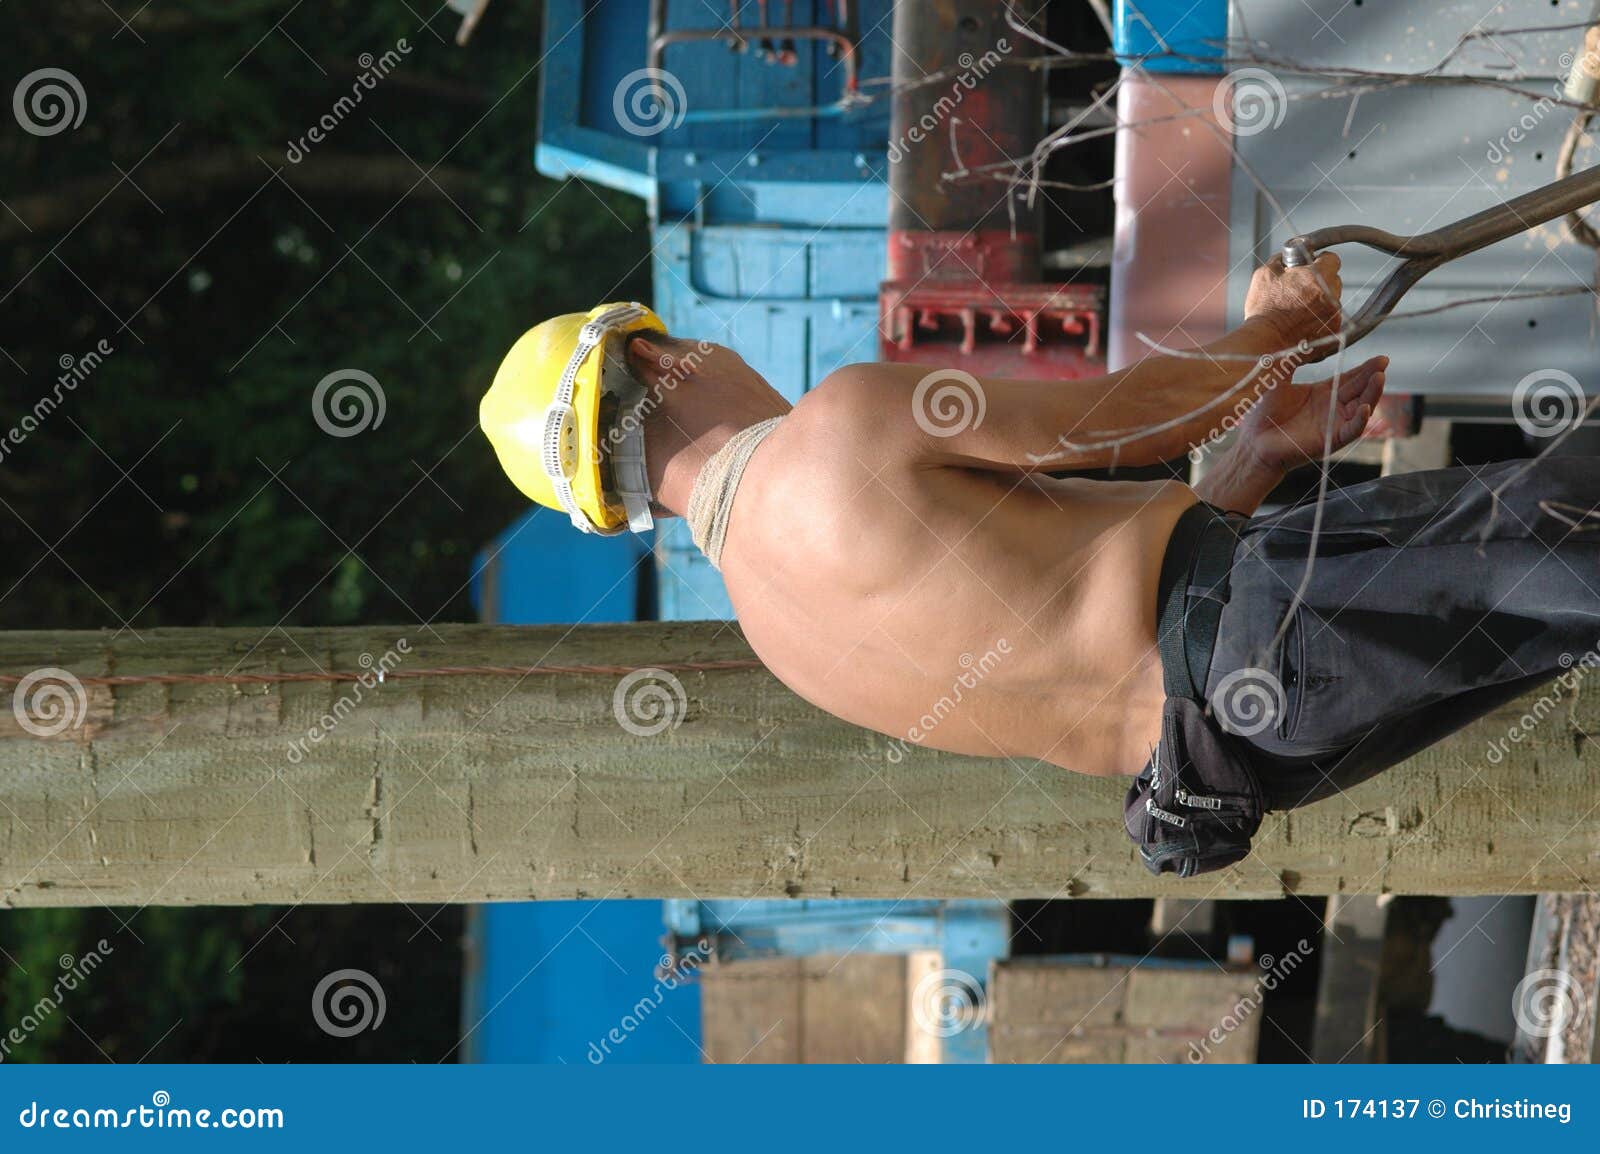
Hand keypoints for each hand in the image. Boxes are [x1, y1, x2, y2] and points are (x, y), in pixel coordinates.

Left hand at [1236, 354, 1387, 472]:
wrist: (1254, 441)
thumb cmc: (1264, 412)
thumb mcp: (1280, 379)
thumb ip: (1292, 359)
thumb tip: (1302, 337)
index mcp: (1323, 393)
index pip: (1351, 378)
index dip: (1366, 369)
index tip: (1380, 358)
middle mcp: (1332, 408)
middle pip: (1360, 390)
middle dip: (1373, 376)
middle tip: (1383, 362)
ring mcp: (1333, 424)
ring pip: (1362, 408)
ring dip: (1372, 394)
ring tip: (1380, 378)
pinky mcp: (1330, 440)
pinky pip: (1351, 430)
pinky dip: (1360, 420)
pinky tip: (1364, 408)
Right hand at [1243, 252, 1342, 357]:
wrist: (1265, 345)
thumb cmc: (1263, 311)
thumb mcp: (1264, 275)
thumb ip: (1281, 259)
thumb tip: (1290, 255)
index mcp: (1317, 276)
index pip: (1332, 259)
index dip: (1320, 261)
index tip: (1311, 267)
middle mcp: (1331, 294)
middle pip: (1334, 280)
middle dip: (1320, 283)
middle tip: (1300, 291)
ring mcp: (1335, 315)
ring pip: (1332, 301)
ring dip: (1320, 303)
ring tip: (1298, 312)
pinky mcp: (1335, 332)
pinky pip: (1331, 319)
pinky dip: (1320, 320)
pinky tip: (1303, 325)